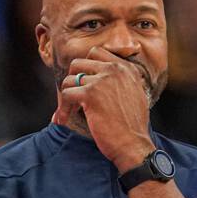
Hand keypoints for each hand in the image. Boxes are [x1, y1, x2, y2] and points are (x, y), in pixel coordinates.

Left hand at [60, 46, 155, 170]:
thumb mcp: (135, 95)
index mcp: (126, 68)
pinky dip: (62, 109)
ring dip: (65, 98)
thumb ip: (120, 81)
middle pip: (79, 63)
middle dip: (72, 79)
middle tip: (73, 97)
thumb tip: (98, 78)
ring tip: (67, 112)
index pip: (97, 53)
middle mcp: (115, 69)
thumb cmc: (133, 127)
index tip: (83, 84)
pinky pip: (66, 94)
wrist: (134, 144)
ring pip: (69, 80)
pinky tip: (63, 120)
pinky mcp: (91, 94)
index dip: (85, 68)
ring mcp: (102, 80)